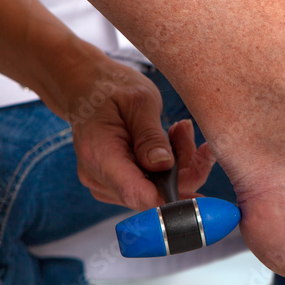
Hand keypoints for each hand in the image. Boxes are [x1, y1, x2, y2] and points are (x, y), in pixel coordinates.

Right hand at [58, 58, 214, 209]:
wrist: (87, 87)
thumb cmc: (110, 88)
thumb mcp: (139, 101)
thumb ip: (151, 136)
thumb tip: (164, 166)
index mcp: (99, 154)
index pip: (135, 192)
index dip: (168, 197)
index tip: (197, 188)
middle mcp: (98, 176)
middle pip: (151, 193)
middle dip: (182, 170)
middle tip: (187, 133)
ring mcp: (105, 183)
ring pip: (156, 190)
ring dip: (178, 164)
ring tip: (178, 130)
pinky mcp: (116, 182)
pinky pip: (151, 184)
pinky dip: (169, 166)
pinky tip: (170, 139)